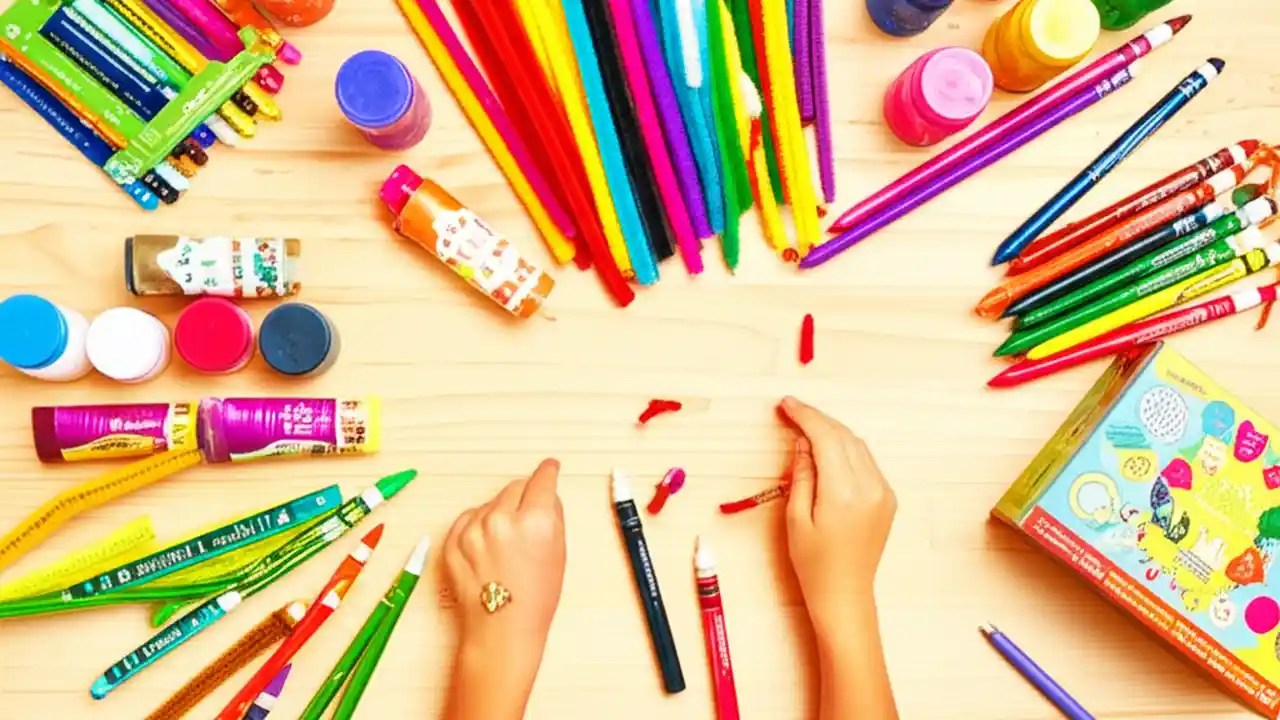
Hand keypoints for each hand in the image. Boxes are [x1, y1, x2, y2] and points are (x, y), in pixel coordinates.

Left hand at [442, 459, 565, 719]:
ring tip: (507, 546)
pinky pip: (470, 518)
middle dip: (524, 496)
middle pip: (515, 487)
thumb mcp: (559, 553)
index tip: (549, 468)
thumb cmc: (535, 598)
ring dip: (500, 512)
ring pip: (491, 502)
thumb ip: (552, 516)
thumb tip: (545, 494)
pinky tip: (489, 548)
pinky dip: (479, 525)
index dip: (548, 472)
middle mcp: (502, 519)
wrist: (502, 630)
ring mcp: (473, 529)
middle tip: (527, 519)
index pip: (542, 479)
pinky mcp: (452, 540)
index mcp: (536, 520)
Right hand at [780, 396, 896, 635]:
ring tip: (806, 427)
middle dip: (817, 419)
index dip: (806, 416)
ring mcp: (883, 492)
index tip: (786, 404)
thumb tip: (803, 442)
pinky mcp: (887, 498)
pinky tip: (827, 450)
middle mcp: (870, 487)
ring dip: (832, 431)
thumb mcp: (795, 517)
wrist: (845, 594)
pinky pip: (866, 462)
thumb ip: (801, 474)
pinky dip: (846, 449)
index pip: (826, 438)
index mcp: (844, 493)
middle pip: (844, 436)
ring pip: (857, 445)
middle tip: (791, 409)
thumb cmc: (814, 562)